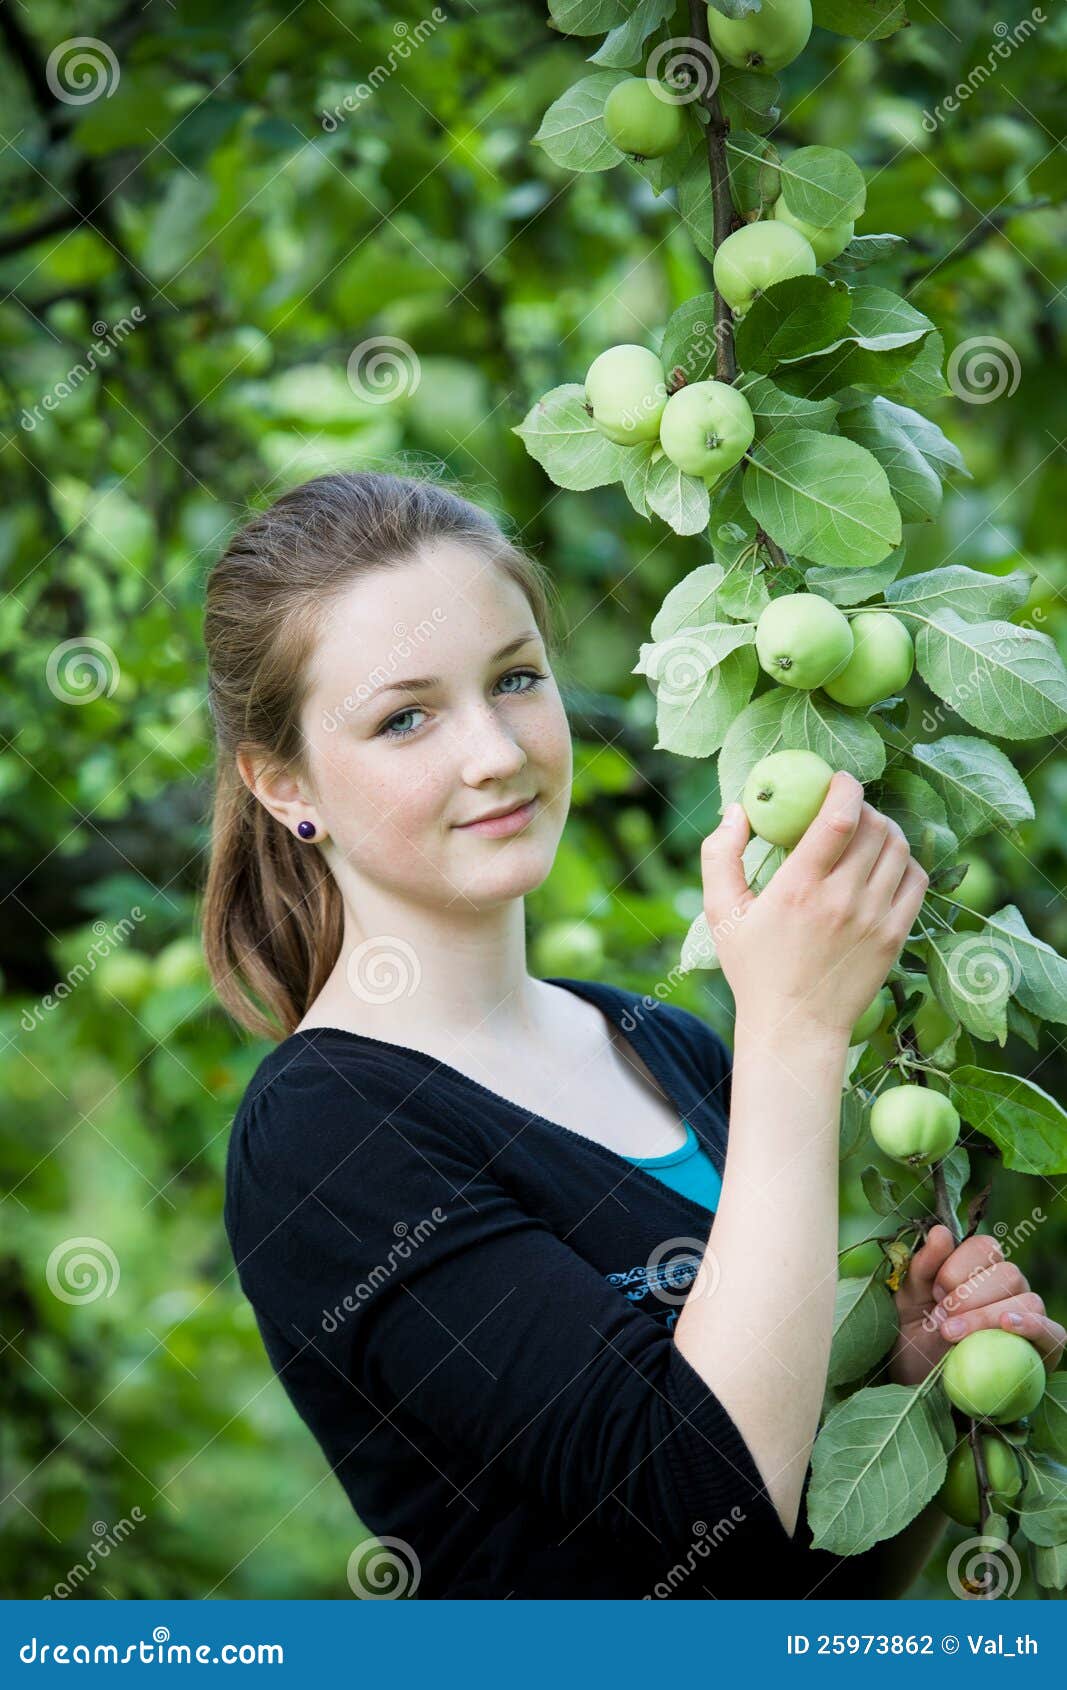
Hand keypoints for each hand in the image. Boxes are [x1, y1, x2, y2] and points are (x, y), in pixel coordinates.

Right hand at [701, 769, 928, 1038]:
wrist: (796, 1027)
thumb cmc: (754, 969)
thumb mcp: (721, 913)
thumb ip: (721, 855)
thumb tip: (737, 809)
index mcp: (798, 888)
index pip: (838, 817)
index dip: (845, 787)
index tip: (837, 779)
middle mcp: (842, 899)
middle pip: (873, 827)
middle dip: (863, 805)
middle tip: (847, 807)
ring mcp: (874, 918)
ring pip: (899, 849)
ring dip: (885, 828)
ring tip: (866, 832)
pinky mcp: (895, 936)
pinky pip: (915, 881)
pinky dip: (905, 861)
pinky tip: (884, 863)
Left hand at [887, 1223, 1065, 1387]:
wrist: (922, 1386)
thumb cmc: (916, 1337)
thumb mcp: (908, 1300)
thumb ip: (922, 1266)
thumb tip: (940, 1232)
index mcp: (980, 1269)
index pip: (985, 1247)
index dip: (958, 1268)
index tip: (934, 1292)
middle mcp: (1009, 1287)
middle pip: (1008, 1272)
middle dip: (968, 1297)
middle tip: (940, 1321)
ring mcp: (1029, 1316)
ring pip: (1028, 1299)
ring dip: (987, 1316)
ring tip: (953, 1336)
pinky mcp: (1043, 1348)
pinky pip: (1053, 1331)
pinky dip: (1033, 1326)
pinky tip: (1007, 1327)